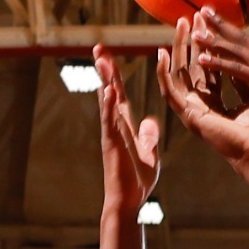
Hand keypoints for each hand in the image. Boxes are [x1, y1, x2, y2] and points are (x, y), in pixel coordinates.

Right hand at [94, 44, 160, 209]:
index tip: (107, 55)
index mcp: (125, 126)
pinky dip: (109, 106)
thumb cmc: (137, 180)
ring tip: (101, 60)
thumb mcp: (149, 153)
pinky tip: (108, 91)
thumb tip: (149, 121)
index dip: (114, 75)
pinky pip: (110, 122)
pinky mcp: (112, 144)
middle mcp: (116, 126)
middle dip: (105, 70)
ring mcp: (112, 134)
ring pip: (107, 102)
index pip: (119, 94)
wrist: (129, 201)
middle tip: (98, 47)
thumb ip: (148, 136)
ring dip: (104, 80)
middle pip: (109, 92)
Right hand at [156, 15, 248, 165]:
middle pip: (189, 67)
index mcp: (212, 101)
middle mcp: (199, 104)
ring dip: (177, 49)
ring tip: (178, 26)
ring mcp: (191, 110)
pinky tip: (160, 54)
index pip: (204, 68)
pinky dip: (163, 72)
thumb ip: (240, 85)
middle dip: (190, 41)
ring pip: (178, 74)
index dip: (204, 46)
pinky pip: (170, 91)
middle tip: (190, 16)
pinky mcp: (187, 115)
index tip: (206, 23)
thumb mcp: (246, 101)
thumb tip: (245, 67)